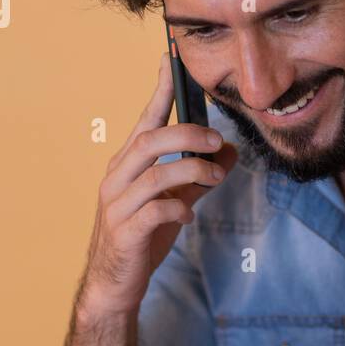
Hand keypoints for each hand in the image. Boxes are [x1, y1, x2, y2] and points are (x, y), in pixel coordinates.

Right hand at [79, 53, 237, 317]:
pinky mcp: (124, 233)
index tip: (172, 60)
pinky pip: (153, 212)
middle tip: (217, 141)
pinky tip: (188, 218)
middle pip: (149, 140)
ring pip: (154, 174)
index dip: (160, 90)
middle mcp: (118, 178)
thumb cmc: (142, 236)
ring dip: (191, 171)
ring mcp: (117, 205)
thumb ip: (200, 177)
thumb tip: (231, 151)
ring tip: (216, 179)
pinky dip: (176, 210)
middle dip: (187, 134)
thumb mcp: (175, 201)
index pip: (145, 119)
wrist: (113, 284)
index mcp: (128, 164)